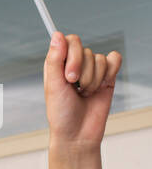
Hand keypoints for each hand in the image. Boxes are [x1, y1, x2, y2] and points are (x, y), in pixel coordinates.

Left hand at [44, 31, 121, 150]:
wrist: (78, 133)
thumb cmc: (61, 112)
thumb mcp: (53, 85)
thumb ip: (55, 59)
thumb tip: (57, 34)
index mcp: (58, 64)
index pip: (70, 41)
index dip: (73, 54)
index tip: (68, 75)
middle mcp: (75, 64)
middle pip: (86, 50)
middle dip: (82, 70)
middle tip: (75, 86)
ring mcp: (92, 70)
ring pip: (100, 59)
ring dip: (93, 79)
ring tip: (84, 94)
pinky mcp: (107, 77)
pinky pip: (114, 60)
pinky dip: (109, 73)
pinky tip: (100, 87)